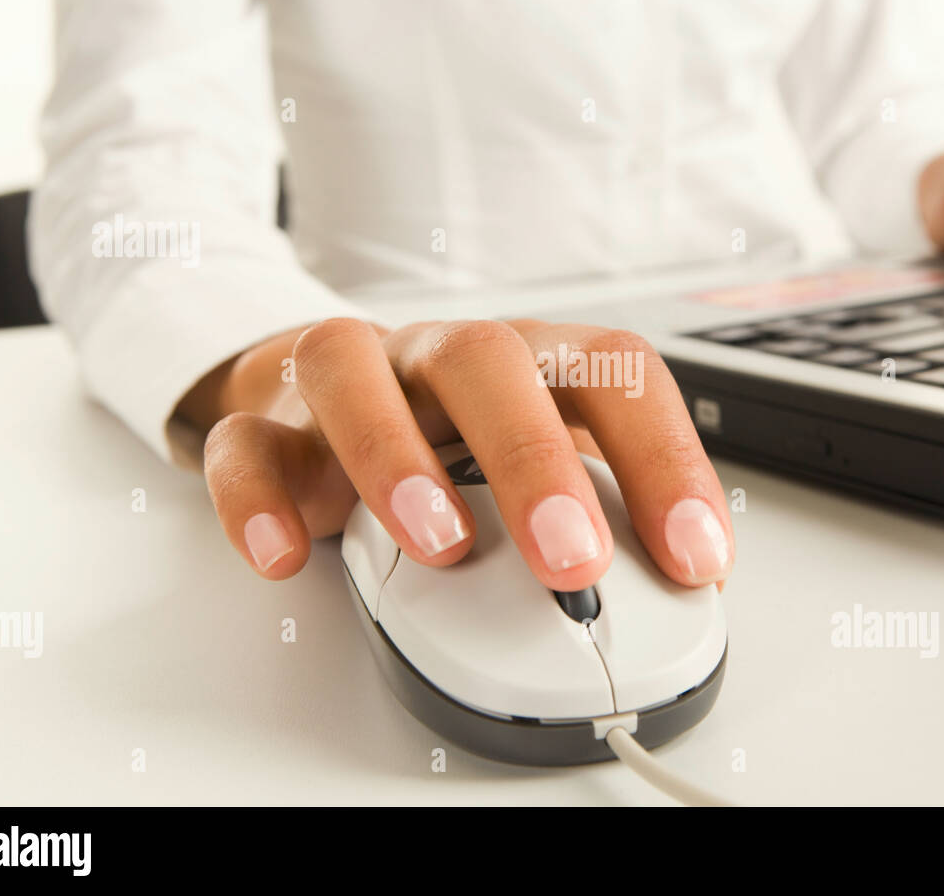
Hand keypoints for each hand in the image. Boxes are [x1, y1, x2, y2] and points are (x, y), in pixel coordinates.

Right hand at [178, 318, 733, 590]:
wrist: (340, 394)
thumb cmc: (465, 436)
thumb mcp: (550, 468)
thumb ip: (609, 516)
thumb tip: (690, 588)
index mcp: (533, 362)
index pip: (614, 374)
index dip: (665, 460)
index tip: (696, 559)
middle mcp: (442, 356)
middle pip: (486, 361)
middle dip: (534, 462)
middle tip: (572, 563)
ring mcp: (352, 380)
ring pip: (350, 368)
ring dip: (394, 456)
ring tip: (438, 546)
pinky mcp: (269, 422)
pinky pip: (247, 441)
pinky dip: (258, 496)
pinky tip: (287, 555)